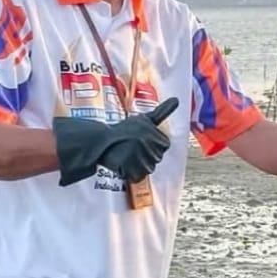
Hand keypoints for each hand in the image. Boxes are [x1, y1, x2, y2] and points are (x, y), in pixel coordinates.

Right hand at [53, 98, 178, 184]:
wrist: (99, 139)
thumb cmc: (125, 129)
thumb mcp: (144, 119)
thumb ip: (162, 112)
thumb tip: (177, 99)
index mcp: (154, 132)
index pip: (164, 146)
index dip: (153, 145)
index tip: (141, 139)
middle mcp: (148, 144)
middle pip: (156, 159)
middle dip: (146, 156)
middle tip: (132, 147)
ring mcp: (139, 156)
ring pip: (148, 169)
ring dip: (138, 166)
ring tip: (126, 154)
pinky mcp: (129, 167)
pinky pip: (137, 177)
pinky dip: (130, 174)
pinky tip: (123, 164)